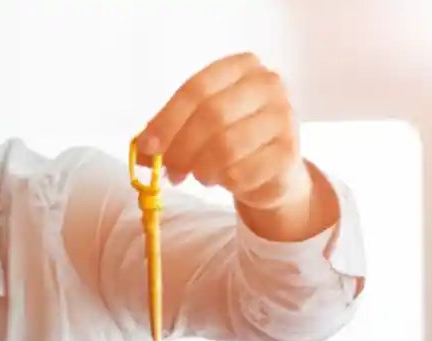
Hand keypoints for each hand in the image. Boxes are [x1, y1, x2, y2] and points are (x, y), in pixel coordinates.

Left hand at [135, 52, 307, 210]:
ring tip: (199, 175)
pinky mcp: (290, 152)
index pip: (196, 88)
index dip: (167, 120)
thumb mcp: (195, 126)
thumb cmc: (230, 137)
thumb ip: (167, 131)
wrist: (273, 167)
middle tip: (171, 171)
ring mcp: (284, 116)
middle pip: (211, 115)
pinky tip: (224, 180)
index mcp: (240, 67)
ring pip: (227, 146)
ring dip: (203, 168)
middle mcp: (268, 84)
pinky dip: (224, 182)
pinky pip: (243, 171)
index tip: (147, 148)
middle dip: (182, 148)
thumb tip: (142, 150)